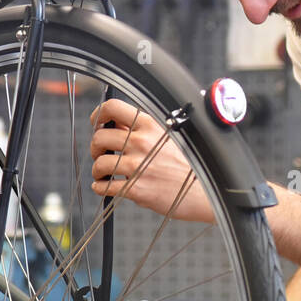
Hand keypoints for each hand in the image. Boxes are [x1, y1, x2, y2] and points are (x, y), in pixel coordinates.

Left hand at [89, 99, 213, 222]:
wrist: (205, 191)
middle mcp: (142, 142)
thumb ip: (144, 130)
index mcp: (150, 125)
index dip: (98, 114)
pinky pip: (104, 187)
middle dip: (95, 147)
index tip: (96, 123)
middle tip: (100, 154)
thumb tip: (117, 125)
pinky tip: (105, 188)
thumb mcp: (170, 137)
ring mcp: (138, 166)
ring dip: (97, 170)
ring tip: (103, 175)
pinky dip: (99, 188)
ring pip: (99, 163)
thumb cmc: (191, 166)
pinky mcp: (136, 188)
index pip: (112, 108)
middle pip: (99, 136)